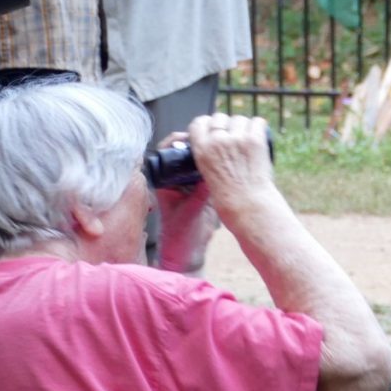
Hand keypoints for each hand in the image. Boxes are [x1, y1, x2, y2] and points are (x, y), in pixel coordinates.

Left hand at [153, 131, 217, 272]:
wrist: (189, 251)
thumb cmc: (180, 234)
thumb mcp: (190, 211)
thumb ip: (200, 194)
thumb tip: (212, 174)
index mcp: (165, 180)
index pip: (166, 151)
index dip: (176, 142)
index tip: (190, 139)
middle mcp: (176, 178)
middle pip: (184, 151)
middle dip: (196, 144)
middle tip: (208, 140)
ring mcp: (188, 182)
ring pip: (196, 159)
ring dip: (206, 153)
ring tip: (218, 147)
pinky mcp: (201, 188)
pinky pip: (207, 171)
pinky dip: (215, 166)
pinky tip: (225, 162)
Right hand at [187, 113, 273, 217]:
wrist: (250, 208)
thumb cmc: (230, 198)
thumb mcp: (207, 174)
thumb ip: (209, 156)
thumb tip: (217, 140)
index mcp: (202, 150)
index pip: (199, 122)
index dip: (207, 123)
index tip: (212, 127)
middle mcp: (217, 141)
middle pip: (219, 117)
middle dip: (225, 123)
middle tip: (232, 134)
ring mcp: (237, 139)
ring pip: (239, 119)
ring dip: (243, 126)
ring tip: (246, 139)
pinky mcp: (255, 140)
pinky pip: (257, 122)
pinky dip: (259, 127)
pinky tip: (258, 135)